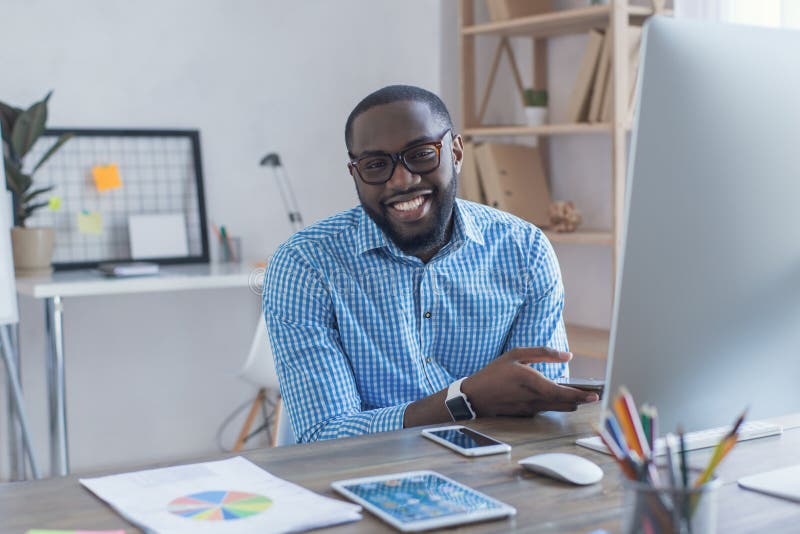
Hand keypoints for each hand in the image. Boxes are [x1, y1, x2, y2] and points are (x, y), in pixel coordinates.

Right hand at [460, 347, 598, 416]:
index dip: (579, 395)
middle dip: (580, 399)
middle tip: (594, 395)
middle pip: (563, 403)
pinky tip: (561, 399)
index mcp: (530, 381)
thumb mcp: (515, 355)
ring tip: (582, 397)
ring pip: (557, 407)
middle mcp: (532, 398)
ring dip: (570, 403)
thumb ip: (543, 353)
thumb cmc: (494, 372)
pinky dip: (555, 404)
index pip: (560, 392)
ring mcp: (529, 408)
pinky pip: (545, 408)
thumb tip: (567, 355)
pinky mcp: (526, 413)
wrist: (475, 396)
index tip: (594, 395)